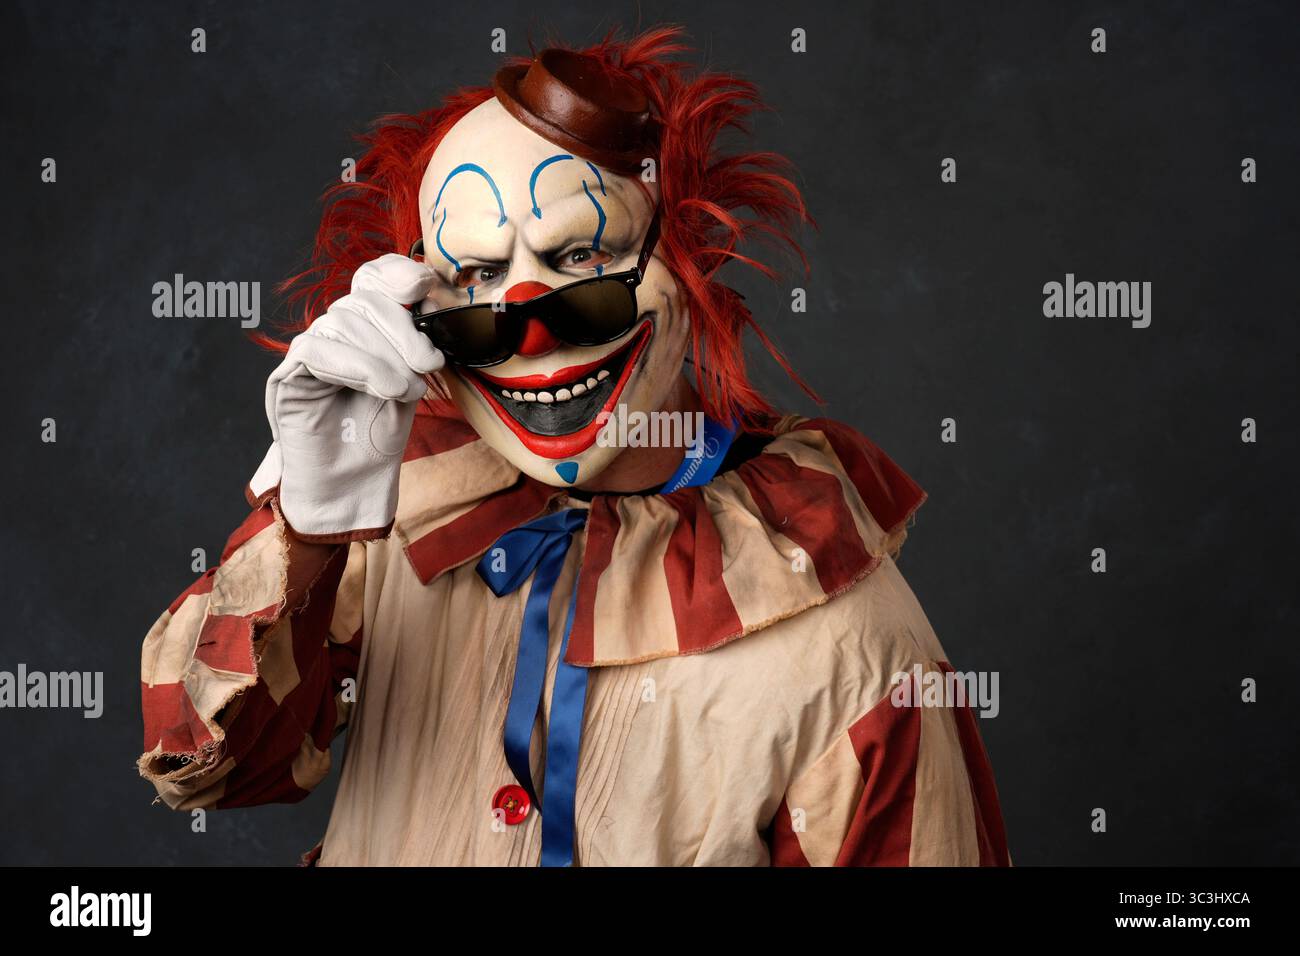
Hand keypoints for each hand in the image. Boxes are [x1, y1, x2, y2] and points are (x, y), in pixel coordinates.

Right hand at [248, 254, 443, 539]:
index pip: (372, 279)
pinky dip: (358, 366)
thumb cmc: (380, 437)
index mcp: (366, 329)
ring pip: (343, 323)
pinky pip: (318, 350)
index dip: (394, 272)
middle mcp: (335, 334)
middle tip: (428, 364)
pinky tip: (383, 389)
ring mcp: (310, 352)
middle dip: (403, 329)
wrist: (353, 487)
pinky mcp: (288, 375)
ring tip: (405, 392)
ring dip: (384, 358)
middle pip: (364, 300)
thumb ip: (414, 344)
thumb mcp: (410, 382)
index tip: (424, 283)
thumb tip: (430, 304)